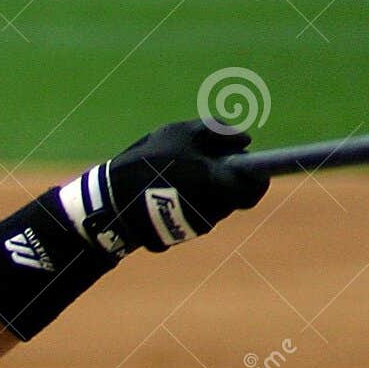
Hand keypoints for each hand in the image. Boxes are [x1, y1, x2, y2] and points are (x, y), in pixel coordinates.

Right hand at [68, 121, 269, 256]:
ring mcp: (196, 226)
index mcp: (217, 183)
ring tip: (178, 174)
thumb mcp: (179, 134)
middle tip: (204, 161)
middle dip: (224, 178)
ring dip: (206, 190)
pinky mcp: (181, 235)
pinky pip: (195, 215)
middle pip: (234, 196)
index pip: (255, 187)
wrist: (110, 203)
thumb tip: (244, 140)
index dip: (258, 176)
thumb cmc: (146, 163)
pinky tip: (165, 191)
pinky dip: (188, 203)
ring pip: (215, 206)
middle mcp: (213, 211)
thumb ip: (216, 132)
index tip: (250, 163)